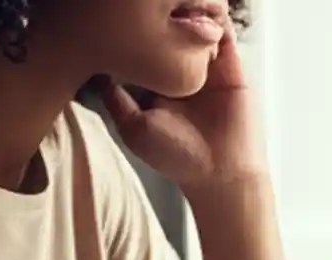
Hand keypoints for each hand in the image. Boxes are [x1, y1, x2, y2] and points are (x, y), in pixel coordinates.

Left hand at [101, 23, 267, 194]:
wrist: (220, 172)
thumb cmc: (176, 156)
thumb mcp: (132, 128)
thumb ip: (115, 99)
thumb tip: (99, 69)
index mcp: (157, 86)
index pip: (145, 50)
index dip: (136, 34)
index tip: (124, 21)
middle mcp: (182, 75)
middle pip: (171, 36)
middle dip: (162, 20)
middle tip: (151, 9)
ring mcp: (207, 69)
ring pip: (198, 30)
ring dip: (189, 16)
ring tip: (177, 8)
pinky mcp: (231, 67)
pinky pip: (224, 35)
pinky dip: (215, 20)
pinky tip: (201, 18)